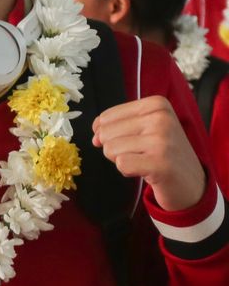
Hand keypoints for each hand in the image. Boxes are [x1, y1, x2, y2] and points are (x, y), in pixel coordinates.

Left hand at [92, 95, 205, 211]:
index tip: (132, 140)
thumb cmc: (162, 153)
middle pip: (105, 133)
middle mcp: (161, 118)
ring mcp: (162, 140)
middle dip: (116, 148)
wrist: (190, 182)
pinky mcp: (160, 163)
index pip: (106, 118)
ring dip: (122, 160)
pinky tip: (147, 170)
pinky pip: (121, 164)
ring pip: (110, 149)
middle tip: (140, 153)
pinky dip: (128, 171)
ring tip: (144, 161)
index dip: (109, 134)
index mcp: (156, 104)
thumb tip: (95, 135)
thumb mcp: (144, 128)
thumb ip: (115, 125)